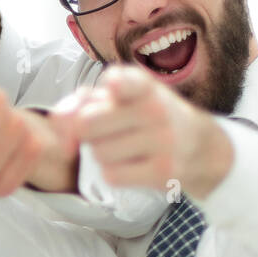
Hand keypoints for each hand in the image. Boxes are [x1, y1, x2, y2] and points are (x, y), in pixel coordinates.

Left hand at [48, 65, 231, 196]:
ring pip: (98, 153)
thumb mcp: (124, 99)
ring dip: (101, 154)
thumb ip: (83, 100)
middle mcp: (155, 109)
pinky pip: (112, 175)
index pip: (125, 81)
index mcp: (142, 86)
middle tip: (105, 132)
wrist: (199, 148)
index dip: (115, 84)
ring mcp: (162, 141)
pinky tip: (132, 165)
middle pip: (87, 124)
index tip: (113, 87)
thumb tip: (58, 119)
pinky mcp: (162, 170)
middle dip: (86, 132)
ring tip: (124, 148)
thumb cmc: (148, 118)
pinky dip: (113, 173)